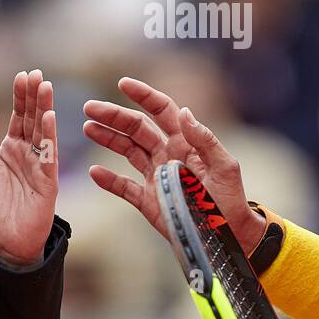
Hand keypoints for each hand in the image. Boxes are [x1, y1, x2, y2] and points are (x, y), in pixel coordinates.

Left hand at [0, 69, 57, 267]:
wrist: (1, 246)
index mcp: (10, 152)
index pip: (19, 118)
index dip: (20, 97)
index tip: (22, 75)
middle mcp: (27, 156)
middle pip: (33, 119)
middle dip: (35, 96)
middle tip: (36, 74)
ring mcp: (39, 167)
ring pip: (43, 132)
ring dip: (44, 109)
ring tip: (44, 86)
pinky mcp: (47, 182)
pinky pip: (48, 155)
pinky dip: (49, 136)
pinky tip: (49, 117)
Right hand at [83, 77, 265, 255]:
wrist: (227, 235)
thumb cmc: (230, 199)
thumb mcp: (225, 167)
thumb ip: (205, 140)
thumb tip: (184, 112)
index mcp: (185, 142)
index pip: (162, 111)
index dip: (143, 96)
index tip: (123, 83)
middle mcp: (167, 155)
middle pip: (137, 128)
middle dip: (114, 115)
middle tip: (89, 107)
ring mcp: (155, 177)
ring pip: (127, 151)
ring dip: (108, 138)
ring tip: (88, 127)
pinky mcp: (148, 200)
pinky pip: (124, 187)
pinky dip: (108, 181)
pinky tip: (94, 172)